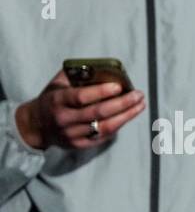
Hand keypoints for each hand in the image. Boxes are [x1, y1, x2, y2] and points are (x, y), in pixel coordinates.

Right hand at [15, 70, 145, 150]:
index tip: (120, 86)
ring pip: (105, 127)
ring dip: (126, 116)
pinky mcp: (79, 145)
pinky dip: (118, 125)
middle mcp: (64, 119)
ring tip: (140, 105)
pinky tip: (128, 115)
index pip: (82, 97)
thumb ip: (76, 74)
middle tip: (139, 95)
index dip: (102, 92)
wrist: (36, 125)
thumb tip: (102, 67)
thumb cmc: (53, 99)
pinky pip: (103, 136)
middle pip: (98, 113)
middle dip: (122, 104)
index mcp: (57, 100)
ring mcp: (72, 134)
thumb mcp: (57, 84)